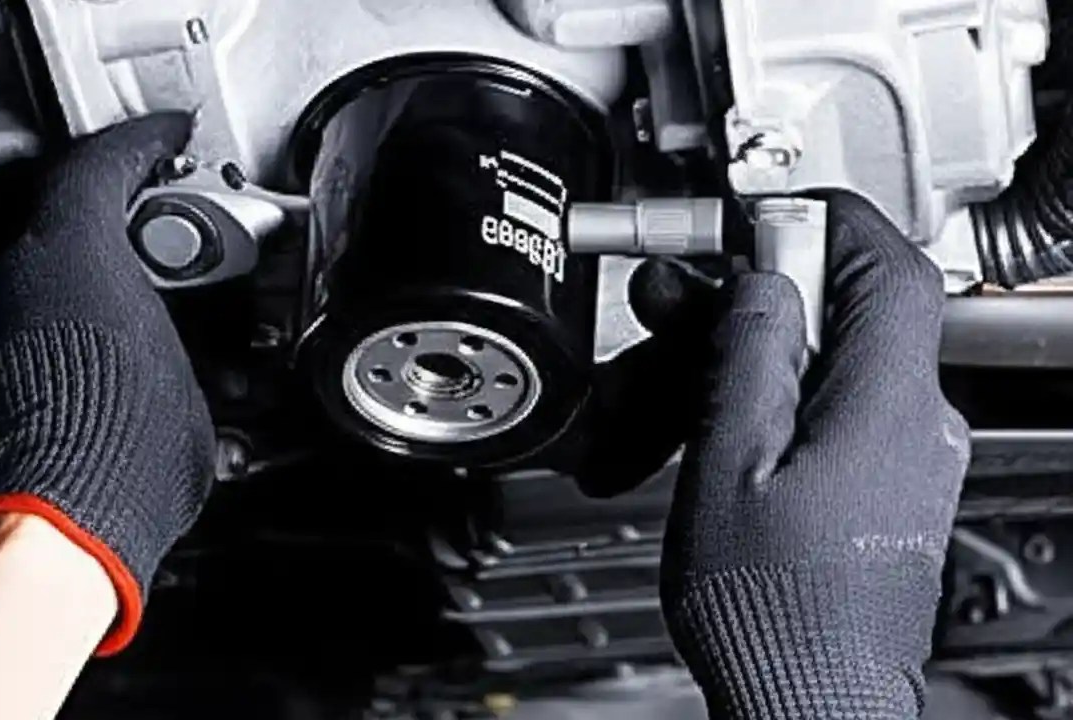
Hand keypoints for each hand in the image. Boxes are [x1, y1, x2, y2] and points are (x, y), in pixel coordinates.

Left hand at [0, 113, 216, 655]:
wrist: (65, 525)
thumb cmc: (124, 449)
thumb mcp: (187, 366)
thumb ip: (186, 312)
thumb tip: (198, 308)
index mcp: (66, 247)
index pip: (103, 160)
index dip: (146, 140)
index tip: (169, 136)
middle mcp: (9, 270)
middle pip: (69, 203)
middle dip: (125, 204)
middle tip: (170, 211)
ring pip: (44, 252)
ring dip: (98, 255)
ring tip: (154, 281)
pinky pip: (23, 300)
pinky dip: (70, 300)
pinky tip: (119, 328)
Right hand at [660, 194, 969, 718]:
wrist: (805, 699)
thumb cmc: (771, 605)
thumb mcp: (730, 461)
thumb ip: (750, 355)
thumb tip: (761, 280)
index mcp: (885, 405)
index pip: (883, 267)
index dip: (818, 222)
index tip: (756, 216)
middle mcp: (910, 425)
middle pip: (829, 318)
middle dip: (736, 307)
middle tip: (666, 307)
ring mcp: (894, 459)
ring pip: (807, 371)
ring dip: (721, 370)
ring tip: (640, 401)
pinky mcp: (870, 488)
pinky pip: (810, 419)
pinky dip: (745, 414)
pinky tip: (683, 437)